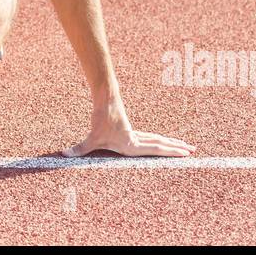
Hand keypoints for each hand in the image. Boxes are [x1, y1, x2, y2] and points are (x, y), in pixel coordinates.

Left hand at [63, 100, 194, 157]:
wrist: (105, 98)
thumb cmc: (100, 119)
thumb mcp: (90, 138)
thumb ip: (78, 149)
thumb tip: (61, 155)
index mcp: (133, 144)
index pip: (156, 149)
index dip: (171, 152)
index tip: (185, 153)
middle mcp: (138, 140)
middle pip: (161, 144)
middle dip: (177, 149)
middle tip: (194, 150)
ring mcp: (137, 134)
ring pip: (158, 140)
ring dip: (172, 143)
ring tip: (186, 147)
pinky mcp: (133, 131)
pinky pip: (151, 138)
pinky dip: (161, 141)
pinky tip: (164, 143)